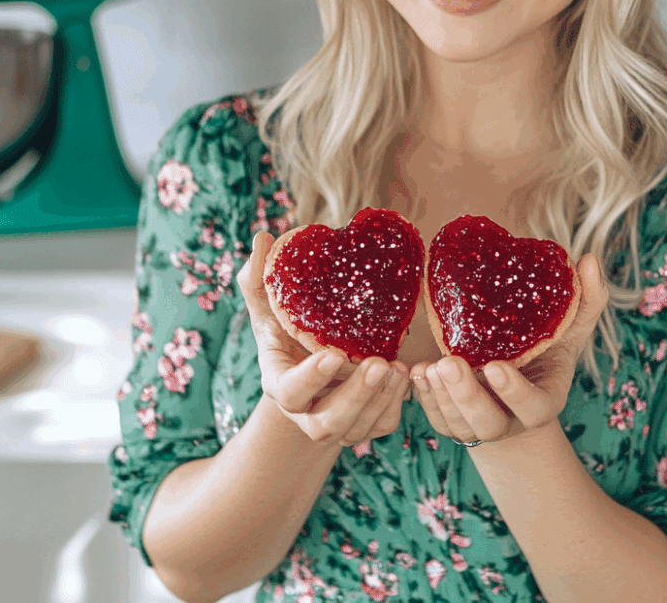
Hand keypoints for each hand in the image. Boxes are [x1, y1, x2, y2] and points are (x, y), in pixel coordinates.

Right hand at [237, 230, 410, 446]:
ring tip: (397, 367)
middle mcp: (306, 411)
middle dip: (355, 396)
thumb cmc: (286, 330)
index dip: (311, 378)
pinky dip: (396, 404)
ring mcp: (336, 422)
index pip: (289, 391)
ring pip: (358, 428)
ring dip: (380, 399)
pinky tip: (407, 374)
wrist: (306, 367)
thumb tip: (262, 238)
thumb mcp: (269, 305)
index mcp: (279, 381)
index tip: (334, 354)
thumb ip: (259, 277)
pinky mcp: (363, 423)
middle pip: (326, 423)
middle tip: (378, 363)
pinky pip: (382, 425)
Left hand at [409, 253, 609, 445]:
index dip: (514, 392)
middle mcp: (511, 419)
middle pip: (488, 423)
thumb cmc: (547, 348)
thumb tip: (590, 261)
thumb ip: (586, 299)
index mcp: (544, 400)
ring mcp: (480, 424)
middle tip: (448, 363)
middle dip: (466, 396)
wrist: (519, 377)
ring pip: (458, 425)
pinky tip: (417, 371)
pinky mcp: (454, 422)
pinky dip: (424, 398)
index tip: (495, 366)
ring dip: (441, 397)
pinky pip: (437, 420)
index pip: (534, 407)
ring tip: (429, 366)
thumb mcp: (569, 326)